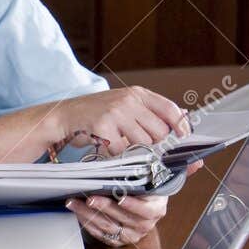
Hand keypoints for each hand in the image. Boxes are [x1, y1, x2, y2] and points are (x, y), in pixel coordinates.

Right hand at [53, 85, 186, 154]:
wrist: (64, 116)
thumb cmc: (97, 114)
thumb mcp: (124, 105)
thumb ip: (150, 111)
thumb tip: (182, 118)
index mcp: (137, 94)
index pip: (169, 108)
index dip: (180, 125)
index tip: (184, 137)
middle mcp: (129, 100)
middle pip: (159, 131)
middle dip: (153, 143)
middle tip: (139, 146)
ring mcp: (116, 112)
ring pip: (143, 143)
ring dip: (134, 151)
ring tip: (120, 145)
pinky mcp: (103, 126)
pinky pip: (122, 150)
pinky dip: (116, 155)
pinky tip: (107, 147)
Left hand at [68, 160, 201, 247]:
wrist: (142, 211)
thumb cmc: (150, 192)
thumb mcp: (166, 179)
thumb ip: (180, 170)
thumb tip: (199, 160)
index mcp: (156, 210)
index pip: (145, 210)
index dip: (132, 205)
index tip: (120, 197)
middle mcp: (143, 225)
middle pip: (122, 218)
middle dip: (106, 207)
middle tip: (91, 197)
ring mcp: (128, 234)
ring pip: (107, 225)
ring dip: (89, 214)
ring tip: (75, 201)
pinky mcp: (115, 240)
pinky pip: (98, 232)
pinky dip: (85, 221)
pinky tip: (75, 209)